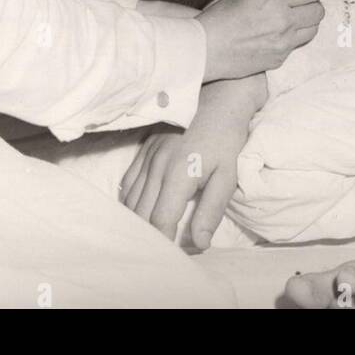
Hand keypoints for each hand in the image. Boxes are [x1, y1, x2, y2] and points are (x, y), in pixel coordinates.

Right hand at [119, 73, 266, 249]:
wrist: (218, 97)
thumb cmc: (226, 138)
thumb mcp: (227, 175)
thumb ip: (212, 210)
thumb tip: (200, 244)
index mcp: (178, 174)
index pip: (161, 220)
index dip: (163, 242)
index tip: (168, 257)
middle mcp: (156, 166)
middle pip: (140, 214)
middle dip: (146, 237)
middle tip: (153, 253)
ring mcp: (147, 156)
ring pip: (130, 200)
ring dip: (135, 221)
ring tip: (143, 238)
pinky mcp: (143, 148)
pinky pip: (127, 182)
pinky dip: (129, 202)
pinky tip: (137, 212)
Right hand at [197, 0, 323, 80]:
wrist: (205, 50)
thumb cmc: (221, 17)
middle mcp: (284, 21)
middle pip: (319, 11)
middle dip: (310, 6)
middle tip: (297, 6)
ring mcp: (284, 43)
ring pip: (313, 30)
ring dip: (305, 23)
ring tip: (287, 21)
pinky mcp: (280, 59)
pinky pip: (296, 45)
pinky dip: (290, 40)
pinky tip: (273, 37)